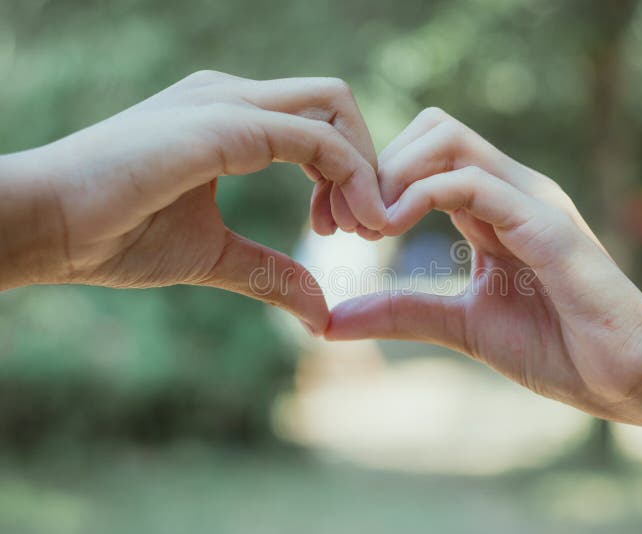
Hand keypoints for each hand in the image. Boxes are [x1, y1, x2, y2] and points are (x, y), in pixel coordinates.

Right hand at [0, 71, 387, 333]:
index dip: (347, 174)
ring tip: (360, 230)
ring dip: (364, 170)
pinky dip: (347, 176)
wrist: (44, 225)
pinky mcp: (221, 124)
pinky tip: (344, 225)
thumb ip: (270, 274)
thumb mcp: (213, 256)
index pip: (319, 122)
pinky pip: (312, 137)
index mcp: (231, 118)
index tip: (339, 230)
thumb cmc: (113, 234)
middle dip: (368, 163)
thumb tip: (321, 314)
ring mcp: (226, 102)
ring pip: (334, 108)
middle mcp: (232, 97)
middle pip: (336, 104)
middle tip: (364, 227)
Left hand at [326, 108, 641, 428]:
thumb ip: (401, 313)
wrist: (623, 378)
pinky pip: (474, 183)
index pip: (424, 152)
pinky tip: (394, 228)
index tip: (339, 225)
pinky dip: (420, 195)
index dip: (374, 178)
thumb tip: (331, 321)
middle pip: (432, 127)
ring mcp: (531, 200)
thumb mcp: (461, 325)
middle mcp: (511, 189)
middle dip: (377, 165)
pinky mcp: (547, 224)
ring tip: (369, 228)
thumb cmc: (555, 347)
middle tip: (348, 222)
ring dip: (393, 174)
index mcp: (492, 205)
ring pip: (447, 139)